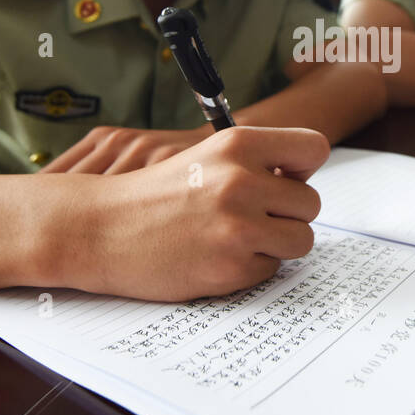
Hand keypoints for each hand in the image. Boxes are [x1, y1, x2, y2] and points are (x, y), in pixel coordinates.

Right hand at [52, 126, 330, 300]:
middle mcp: (242, 181)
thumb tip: (301, 181)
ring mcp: (238, 226)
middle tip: (250, 218)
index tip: (282, 182)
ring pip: (301, 239)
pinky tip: (216, 257)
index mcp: (238, 144)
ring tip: (236, 238)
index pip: (314, 148)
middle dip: (287, 214)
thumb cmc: (155, 194)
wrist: (100, 229)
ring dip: (276, 244)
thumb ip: (254, 162)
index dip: (304, 169)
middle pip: (311, 203)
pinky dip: (250, 268)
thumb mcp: (205, 157)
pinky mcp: (231, 267)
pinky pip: (272, 269)